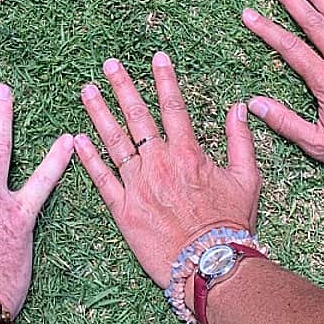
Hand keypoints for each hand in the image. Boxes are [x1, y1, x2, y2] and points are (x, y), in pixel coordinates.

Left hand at [74, 53, 259, 285]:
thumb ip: (240, 140)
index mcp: (187, 153)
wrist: (211, 266)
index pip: (173, 106)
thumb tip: (239, 107)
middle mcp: (159, 163)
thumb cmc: (231, 225)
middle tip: (109, 65)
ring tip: (86, 90)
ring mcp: (138, 185)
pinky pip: (101, 179)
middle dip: (122, 87)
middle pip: (137, 116)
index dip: (165, 79)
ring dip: (98, 113)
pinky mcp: (123, 210)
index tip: (157, 57)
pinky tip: (77, 139)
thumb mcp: (247, 179)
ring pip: (114, 141)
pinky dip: (88, 158)